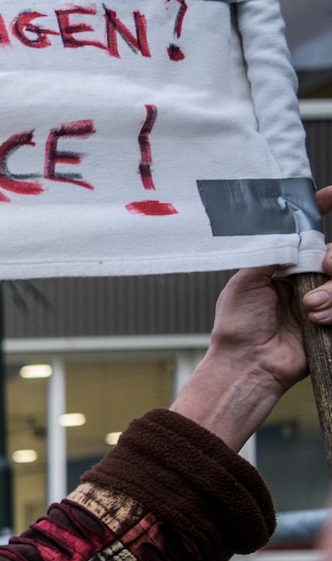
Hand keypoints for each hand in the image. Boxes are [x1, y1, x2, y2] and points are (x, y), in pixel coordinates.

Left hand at [171, 187, 331, 449]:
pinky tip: (315, 321)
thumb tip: (288, 227)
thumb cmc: (239, 326)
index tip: (329, 196)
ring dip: (330, 292)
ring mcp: (322, 301)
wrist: (248, 364)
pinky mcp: (331, 321)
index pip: (309, 235)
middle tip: (325, 264)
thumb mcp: (246, 279)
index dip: (321, 212)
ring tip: (308, 309)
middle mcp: (306, 281)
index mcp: (284, 267)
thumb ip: (270, 250)